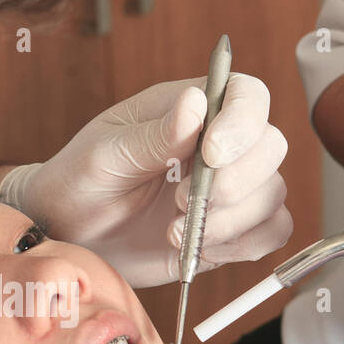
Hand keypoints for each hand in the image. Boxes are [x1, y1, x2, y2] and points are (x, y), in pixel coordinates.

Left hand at [0, 74, 292, 288]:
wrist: (71, 237)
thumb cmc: (79, 183)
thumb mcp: (103, 156)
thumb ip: (151, 136)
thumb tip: (194, 104)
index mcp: (190, 110)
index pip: (247, 96)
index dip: (243, 122)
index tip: (211, 154)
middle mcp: (219, 145)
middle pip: (271, 147)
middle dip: (235, 182)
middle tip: (180, 204)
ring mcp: (229, 189)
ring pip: (272, 194)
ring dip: (231, 221)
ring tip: (176, 232)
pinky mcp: (230, 230)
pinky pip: (270, 232)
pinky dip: (242, 245)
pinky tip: (199, 248)